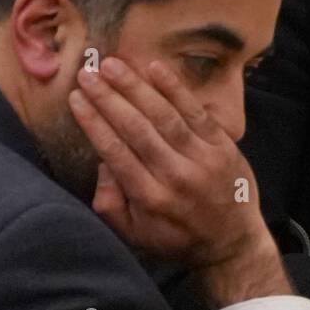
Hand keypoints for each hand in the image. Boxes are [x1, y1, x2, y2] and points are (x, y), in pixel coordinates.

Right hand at [68, 56, 271, 268]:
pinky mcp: (223, 146)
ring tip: (112, 65)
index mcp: (150, 197)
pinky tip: (155, 68)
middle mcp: (175, 175)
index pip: (115, 151)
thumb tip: (101, 164)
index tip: (76, 98)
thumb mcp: (135, 234)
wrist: (233, 244)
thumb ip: (109, 204)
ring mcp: (202, 158)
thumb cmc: (177, 237)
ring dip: (136, 87)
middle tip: (87, 73)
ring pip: (164, 115)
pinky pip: (196, 112)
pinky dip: (175, 89)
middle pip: (136, 128)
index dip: (93, 122)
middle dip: (108, 98)